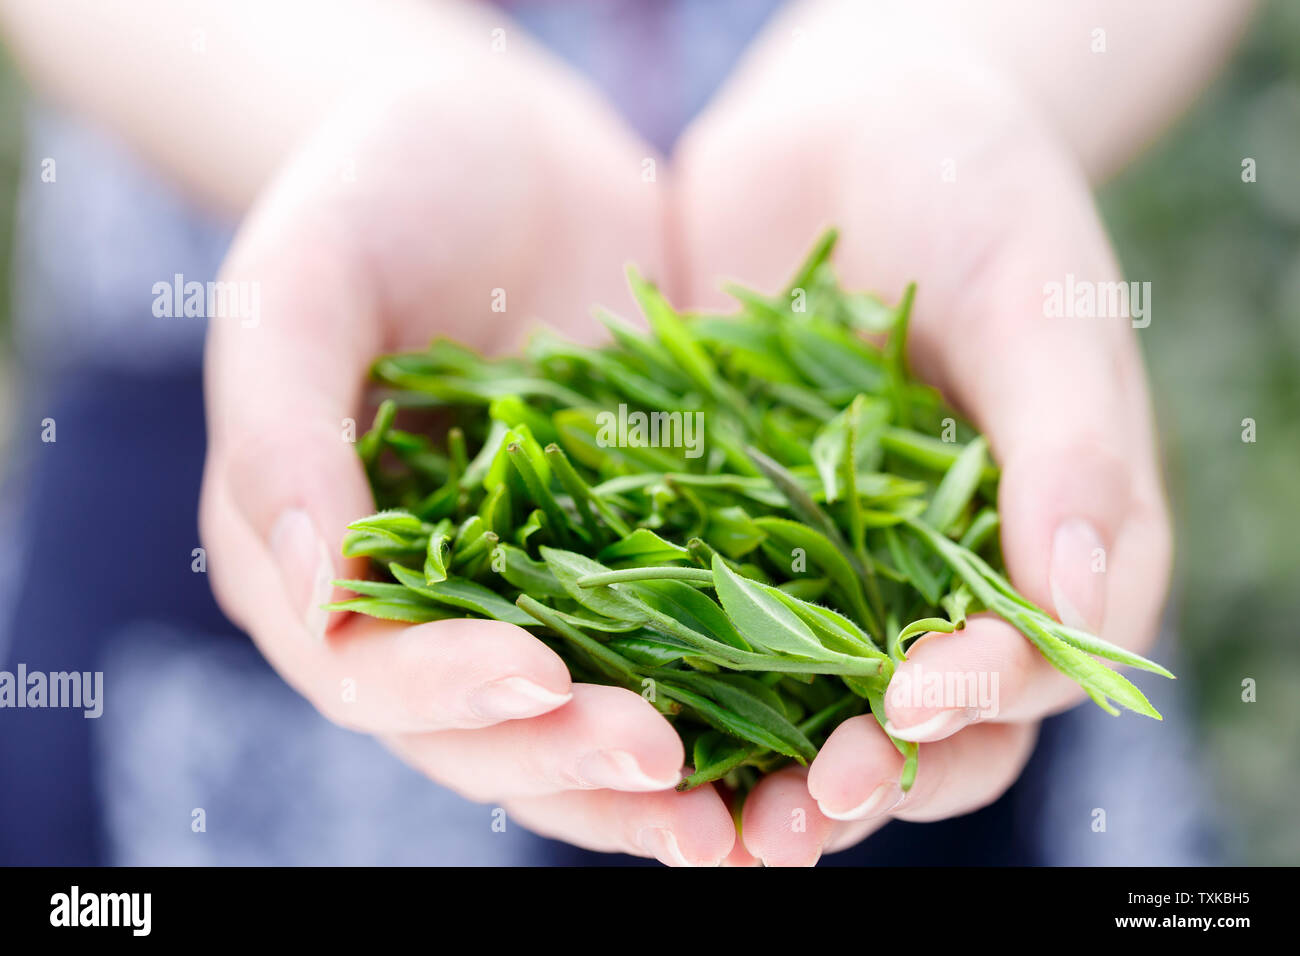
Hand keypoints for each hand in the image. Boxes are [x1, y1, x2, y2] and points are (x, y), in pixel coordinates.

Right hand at [198, 41, 737, 865]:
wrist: (505, 149)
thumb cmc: (376, 190)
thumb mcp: (307, 280)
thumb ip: (286, 428)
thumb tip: (313, 592)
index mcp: (317, 564)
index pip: (364, 671)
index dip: (445, 692)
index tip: (539, 677)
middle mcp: (426, 604)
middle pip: (483, 732)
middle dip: (570, 761)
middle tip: (664, 768)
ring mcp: (535, 589)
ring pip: (584, 722)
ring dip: (657, 784)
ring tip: (744, 819)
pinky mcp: (632, 557)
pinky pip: (675, 649)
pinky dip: (729, 702)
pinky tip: (799, 731)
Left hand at [672, 0, 1170, 863]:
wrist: (842, 132)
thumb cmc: (973, 188)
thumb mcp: (1034, 293)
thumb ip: (1066, 440)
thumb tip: (1075, 595)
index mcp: (1048, 542)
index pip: (1037, 664)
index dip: (981, 699)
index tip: (912, 699)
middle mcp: (940, 576)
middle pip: (925, 724)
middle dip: (868, 777)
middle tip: (802, 810)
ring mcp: (830, 563)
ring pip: (806, 703)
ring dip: (762, 771)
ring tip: (708, 817)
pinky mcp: (727, 534)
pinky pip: (701, 621)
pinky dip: (667, 676)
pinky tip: (615, 705)